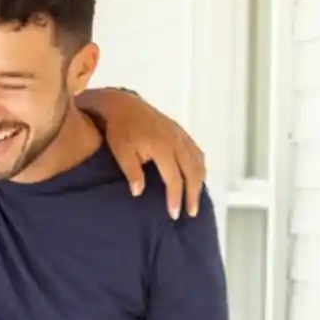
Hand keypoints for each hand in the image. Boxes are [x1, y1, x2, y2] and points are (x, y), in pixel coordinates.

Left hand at [81, 89, 205, 218]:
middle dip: (193, 194)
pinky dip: (199, 166)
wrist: (123, 105)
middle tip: (191, 213)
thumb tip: (138, 192)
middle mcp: (177, 141)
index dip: (176, 198)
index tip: (174, 214)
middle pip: (192, 172)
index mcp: (163, 148)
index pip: (174, 179)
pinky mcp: (180, 132)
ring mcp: (180, 135)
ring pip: (198, 162)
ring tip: (195, 199)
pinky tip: (197, 177)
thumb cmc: (119, 130)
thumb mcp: (121, 152)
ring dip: (199, 181)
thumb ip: (132, 172)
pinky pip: (196, 151)